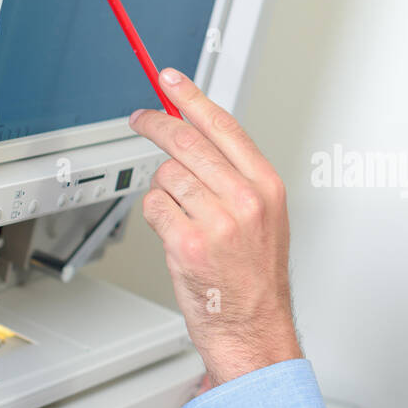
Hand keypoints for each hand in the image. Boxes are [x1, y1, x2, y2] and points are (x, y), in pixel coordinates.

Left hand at [129, 68, 301, 384]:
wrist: (254, 327)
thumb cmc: (255, 277)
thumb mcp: (264, 216)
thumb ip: (234, 175)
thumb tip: (196, 136)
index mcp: (266, 186)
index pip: (223, 126)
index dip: (191, 98)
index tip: (170, 80)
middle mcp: (244, 199)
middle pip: (187, 142)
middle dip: (156, 125)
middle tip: (142, 118)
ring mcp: (216, 221)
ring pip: (167, 176)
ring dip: (164, 190)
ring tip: (182, 215)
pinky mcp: (188, 243)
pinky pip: (155, 208)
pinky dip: (157, 217)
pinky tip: (176, 235)